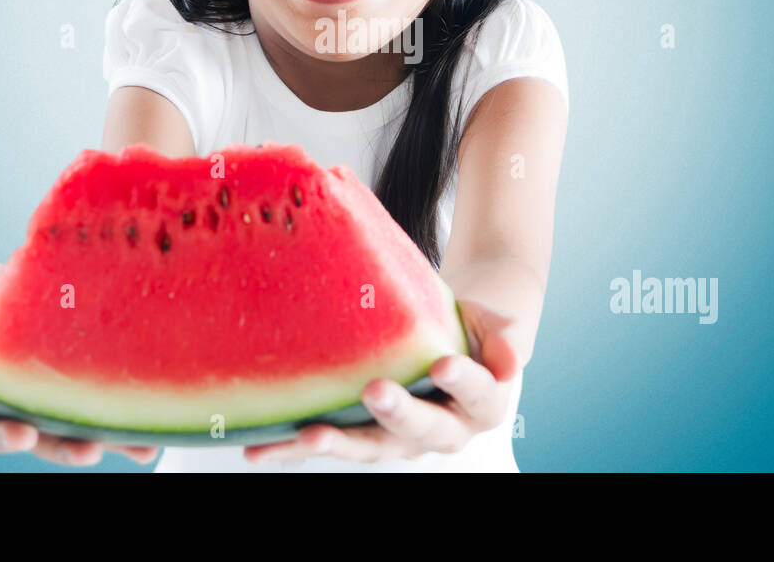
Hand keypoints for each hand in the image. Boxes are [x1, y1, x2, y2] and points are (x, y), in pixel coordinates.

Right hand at [0, 230, 158, 466]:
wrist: (53, 295)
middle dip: (6, 438)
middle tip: (22, 435)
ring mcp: (42, 415)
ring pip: (50, 442)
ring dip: (67, 449)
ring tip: (88, 450)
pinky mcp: (83, 417)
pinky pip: (102, 435)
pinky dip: (123, 443)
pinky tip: (146, 446)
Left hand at [243, 298, 521, 465]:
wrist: (461, 334)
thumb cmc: (479, 325)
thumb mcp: (499, 325)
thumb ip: (507, 341)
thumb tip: (513, 360)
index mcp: (483, 403)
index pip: (477, 395)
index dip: (463, 382)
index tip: (444, 365)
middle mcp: (444, 429)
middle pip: (421, 429)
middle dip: (396, 414)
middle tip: (375, 391)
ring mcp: (400, 437)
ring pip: (371, 447)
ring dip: (337, 443)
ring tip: (306, 436)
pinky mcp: (365, 433)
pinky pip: (333, 441)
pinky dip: (295, 447)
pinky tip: (260, 447)